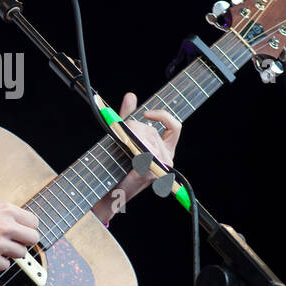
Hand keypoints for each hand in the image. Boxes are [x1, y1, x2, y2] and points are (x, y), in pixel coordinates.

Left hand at [91, 92, 181, 221]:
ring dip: (129, 137)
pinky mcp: (150, 173)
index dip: (163, 116)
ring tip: (119, 144)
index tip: (146, 113)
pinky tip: (124, 150)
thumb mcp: (125, 136)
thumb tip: (131, 95)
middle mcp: (166, 158)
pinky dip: (131, 148)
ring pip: (146, 140)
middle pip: (152, 132)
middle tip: (118, 133)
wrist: (110, 190)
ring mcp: (159, 167)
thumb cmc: (118, 165)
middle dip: (133, 128)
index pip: (175, 127)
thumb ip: (129, 116)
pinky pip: (142, 152)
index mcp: (165, 149)